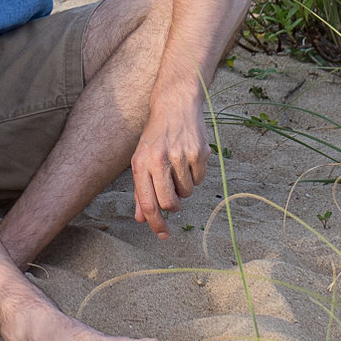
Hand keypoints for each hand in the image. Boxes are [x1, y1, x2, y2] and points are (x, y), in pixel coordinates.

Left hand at [130, 79, 209, 236]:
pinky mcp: (199, 152)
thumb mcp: (141, 159)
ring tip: (178, 166)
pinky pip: (199, 180)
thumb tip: (141, 219)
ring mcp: (180, 156)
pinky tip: (188, 158)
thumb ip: (141, 190)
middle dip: (172, 207)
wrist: (175, 104)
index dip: (155, 224)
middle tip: (173, 200)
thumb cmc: (156, 136)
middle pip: (169, 203)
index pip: (148, 203)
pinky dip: (194, 175)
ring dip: (183, 186)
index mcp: (141, 163)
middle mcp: (159, 160)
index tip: (162, 235)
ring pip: (186, 192)